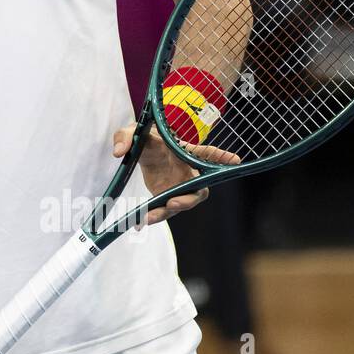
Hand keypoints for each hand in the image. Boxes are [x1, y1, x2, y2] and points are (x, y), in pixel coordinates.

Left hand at [112, 124, 240, 225]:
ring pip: (180, 204)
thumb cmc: (145, 137)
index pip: (206, 154)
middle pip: (197, 190)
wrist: (141, 150)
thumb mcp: (134, 131)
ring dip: (166, 212)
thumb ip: (124, 136)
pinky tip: (139, 223)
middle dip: (188, 200)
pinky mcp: (166, 196)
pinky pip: (165, 210)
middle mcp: (186, 172)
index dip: (220, 157)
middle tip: (172, 203)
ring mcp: (178, 186)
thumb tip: (118, 152)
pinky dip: (154, 217)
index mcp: (184, 153)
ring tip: (148, 217)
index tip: (234, 160)